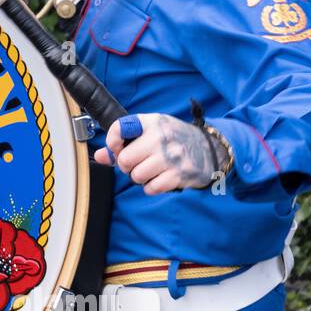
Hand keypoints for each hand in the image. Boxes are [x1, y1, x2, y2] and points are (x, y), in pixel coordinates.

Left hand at [93, 112, 217, 193]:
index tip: (117, 147)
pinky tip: (158, 179)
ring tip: (149, 171)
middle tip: (136, 164)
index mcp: (152, 122)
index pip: (119, 128)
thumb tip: (99, 156)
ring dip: (139, 177)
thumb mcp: (151, 132)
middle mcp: (161, 137)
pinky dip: (150, 187)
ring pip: (136, 176)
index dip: (112, 142)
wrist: (211, 148)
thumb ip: (124, 142)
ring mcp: (171, 156)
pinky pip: (151, 188)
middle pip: (124, 159)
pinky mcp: (180, 174)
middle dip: (126, 166)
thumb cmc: (174, 139)